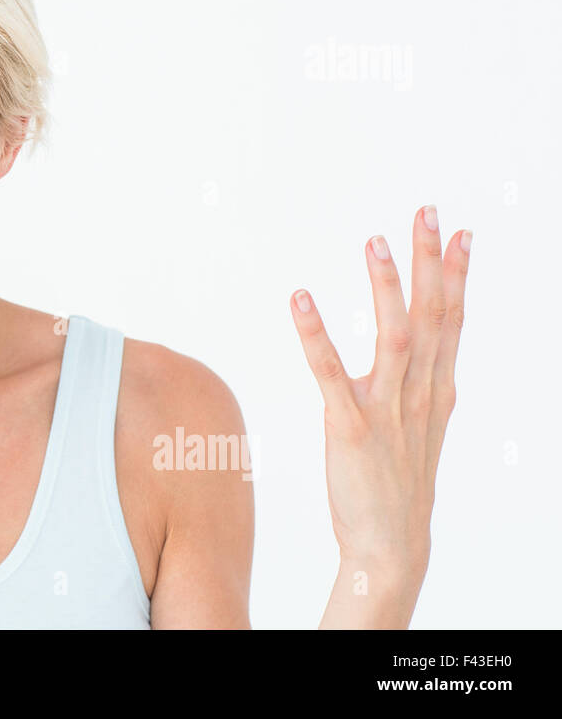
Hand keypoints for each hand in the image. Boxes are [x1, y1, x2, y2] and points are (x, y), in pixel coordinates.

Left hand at [291, 205, 470, 600]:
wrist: (391, 548)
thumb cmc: (400, 484)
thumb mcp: (424, 426)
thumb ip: (428, 383)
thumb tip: (435, 349)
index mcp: (436, 391)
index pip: (450, 322)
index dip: (455, 276)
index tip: (459, 232)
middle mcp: (419, 395)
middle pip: (430, 318)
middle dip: (429, 263)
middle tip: (426, 212)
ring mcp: (388, 411)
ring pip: (394, 338)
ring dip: (385, 287)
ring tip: (375, 240)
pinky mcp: (352, 429)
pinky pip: (330, 374)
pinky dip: (315, 334)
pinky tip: (300, 298)